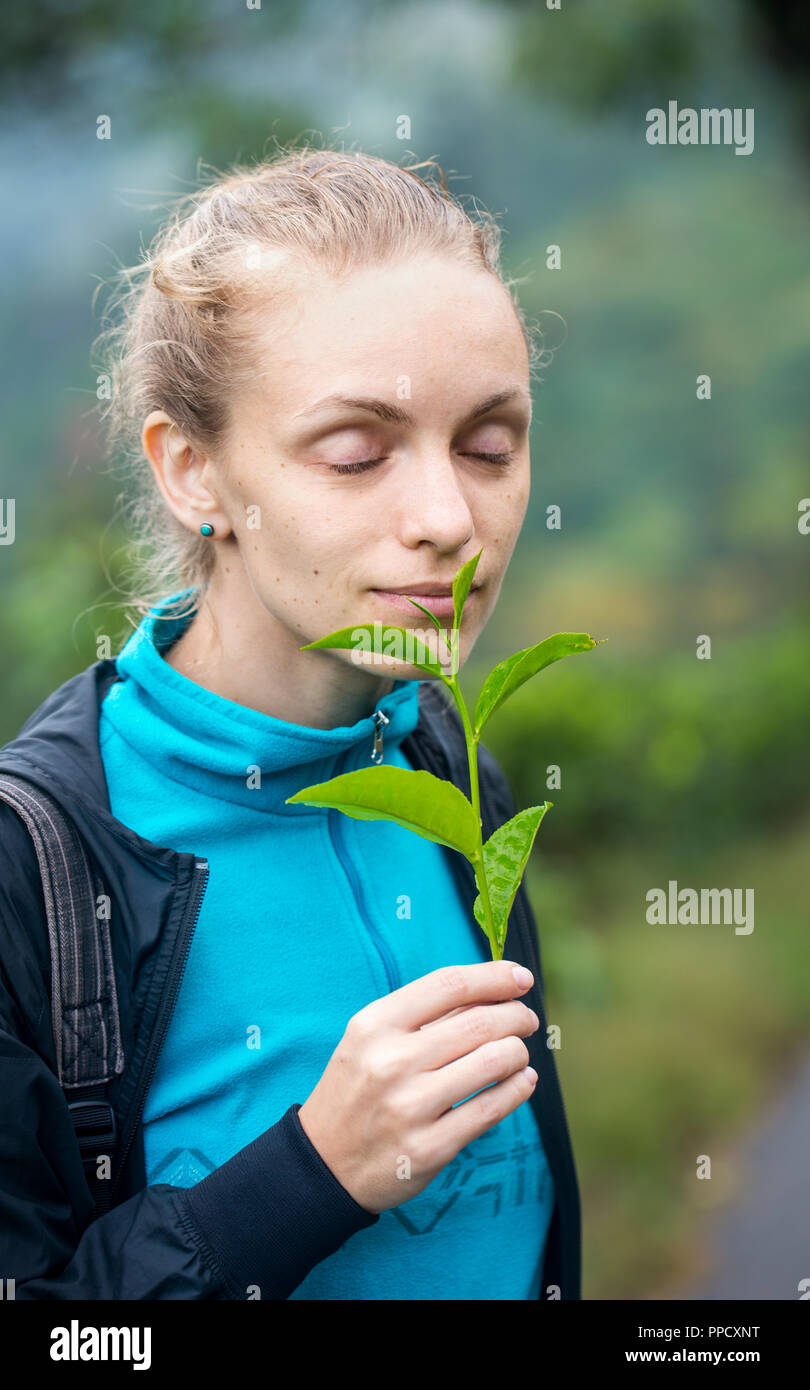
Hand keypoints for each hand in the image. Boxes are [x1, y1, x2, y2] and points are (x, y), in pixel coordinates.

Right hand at [298, 960, 538, 1213]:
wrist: (323, 1164)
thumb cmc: (357, 1090)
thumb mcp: (370, 1041)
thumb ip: (424, 1017)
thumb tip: (492, 991)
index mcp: (375, 1025)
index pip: (449, 985)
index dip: (494, 977)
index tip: (520, 978)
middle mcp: (391, 1062)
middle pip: (480, 1022)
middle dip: (516, 1015)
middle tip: (525, 1020)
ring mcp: (411, 1107)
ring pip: (495, 1062)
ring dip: (519, 1053)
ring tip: (519, 1054)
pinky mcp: (430, 1147)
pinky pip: (492, 1108)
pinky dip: (518, 1089)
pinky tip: (521, 1081)